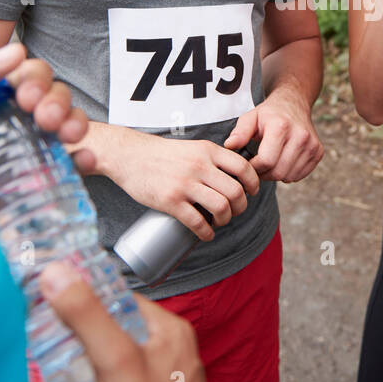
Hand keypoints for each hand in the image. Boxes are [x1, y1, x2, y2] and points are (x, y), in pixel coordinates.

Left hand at [0, 42, 95, 171]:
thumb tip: (16, 52)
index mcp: (0, 93)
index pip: (30, 74)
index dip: (36, 80)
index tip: (26, 98)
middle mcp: (24, 115)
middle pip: (56, 94)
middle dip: (57, 101)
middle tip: (45, 118)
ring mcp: (38, 144)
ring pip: (72, 121)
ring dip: (76, 122)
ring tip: (68, 135)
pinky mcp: (48, 174)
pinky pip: (77, 161)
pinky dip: (86, 157)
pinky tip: (82, 158)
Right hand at [32, 261, 213, 381]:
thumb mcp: (116, 364)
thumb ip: (88, 317)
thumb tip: (58, 272)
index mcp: (166, 330)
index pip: (116, 298)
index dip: (81, 301)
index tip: (47, 304)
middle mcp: (165, 352)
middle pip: (105, 335)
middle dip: (72, 354)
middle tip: (48, 365)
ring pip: (104, 370)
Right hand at [79, 123, 258, 240]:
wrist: (129, 155)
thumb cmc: (162, 154)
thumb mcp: (193, 147)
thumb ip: (212, 158)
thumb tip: (234, 177)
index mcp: (208, 151)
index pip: (243, 167)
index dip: (253, 184)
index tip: (251, 193)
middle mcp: (199, 166)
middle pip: (235, 192)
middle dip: (240, 207)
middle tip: (234, 212)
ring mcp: (185, 184)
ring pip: (221, 208)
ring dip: (225, 220)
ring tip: (219, 222)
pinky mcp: (170, 201)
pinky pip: (197, 222)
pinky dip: (206, 233)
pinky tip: (206, 234)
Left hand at [223, 84, 323, 182]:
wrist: (293, 103)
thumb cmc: (269, 114)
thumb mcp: (250, 117)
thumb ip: (239, 132)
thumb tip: (229, 146)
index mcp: (281, 126)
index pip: (266, 161)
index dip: (254, 167)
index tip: (249, 163)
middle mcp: (300, 135)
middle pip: (279, 171)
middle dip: (264, 174)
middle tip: (257, 166)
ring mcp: (312, 144)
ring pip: (289, 176)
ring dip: (276, 175)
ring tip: (269, 163)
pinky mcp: (318, 152)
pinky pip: (300, 175)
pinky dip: (289, 174)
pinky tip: (282, 162)